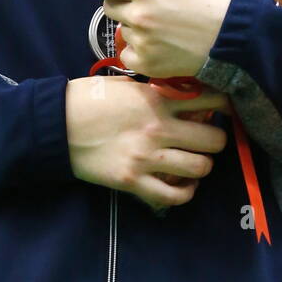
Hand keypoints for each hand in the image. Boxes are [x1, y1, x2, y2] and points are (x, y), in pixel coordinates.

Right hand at [65, 75, 231, 210]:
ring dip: (202, 165)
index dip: (223, 106)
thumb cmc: (91, 99)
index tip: (223, 111)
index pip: (211, 101)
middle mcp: (158, 129)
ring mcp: (147, 158)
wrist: (58, 125)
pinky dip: (185, 192)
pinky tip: (183, 184)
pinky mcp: (134, 182)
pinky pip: (175, 195)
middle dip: (216, 140)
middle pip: (214, 140)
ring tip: (194, 162)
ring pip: (200, 168)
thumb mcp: (128, 85)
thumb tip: (189, 100)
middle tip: (207, 140)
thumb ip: (159, 92)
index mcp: (157, 101)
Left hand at [84, 0, 235, 79]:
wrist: (236, 35)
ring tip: (165, 28)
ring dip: (136, 29)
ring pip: (123, 31)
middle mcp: (137, 13)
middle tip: (152, 8)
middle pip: (109, 7)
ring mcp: (141, 41)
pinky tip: (162, 47)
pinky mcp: (146, 64)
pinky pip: (128, 55)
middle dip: (124, 5)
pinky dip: (140, 52)